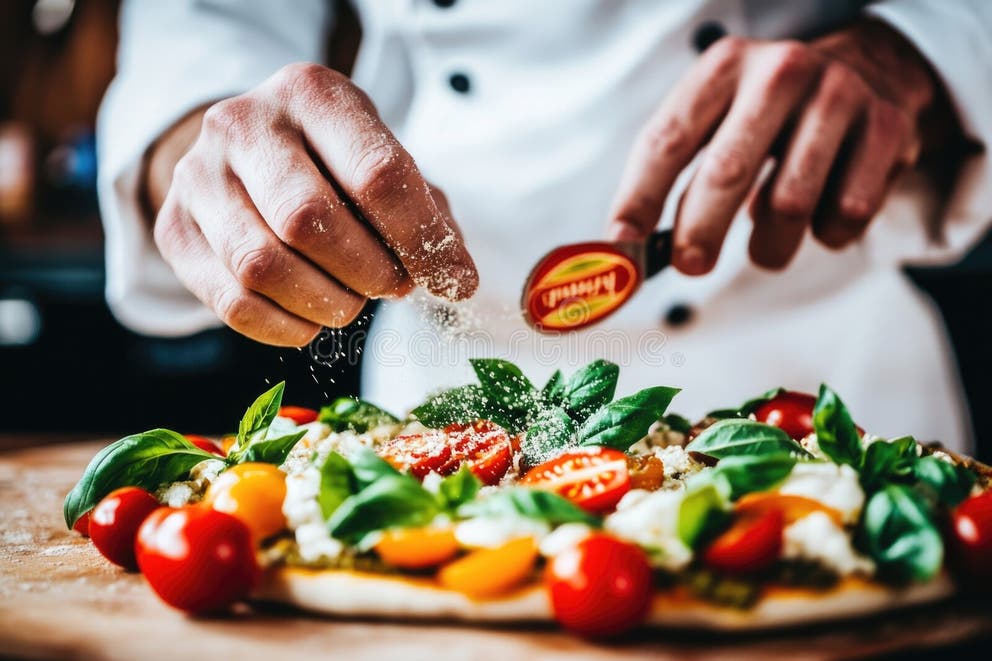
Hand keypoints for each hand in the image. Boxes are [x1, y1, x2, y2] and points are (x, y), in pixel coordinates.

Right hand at [147, 63, 477, 346]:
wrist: (245, 150)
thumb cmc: (331, 161)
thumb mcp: (382, 160)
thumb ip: (424, 214)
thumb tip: (454, 279)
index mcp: (312, 94)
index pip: (376, 174)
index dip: (421, 240)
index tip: (452, 280)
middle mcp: (244, 124)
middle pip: (309, 220)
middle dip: (370, 272)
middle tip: (394, 286)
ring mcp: (199, 176)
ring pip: (262, 266)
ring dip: (327, 303)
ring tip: (353, 301)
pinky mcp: (175, 229)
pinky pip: (231, 302)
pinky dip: (286, 328)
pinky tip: (312, 319)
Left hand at [608, 21, 944, 272]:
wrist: (869, 68)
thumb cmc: (769, 111)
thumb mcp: (717, 115)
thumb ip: (674, 173)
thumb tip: (630, 249)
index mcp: (723, 67)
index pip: (668, 140)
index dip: (639, 197)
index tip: (621, 245)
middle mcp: (780, 73)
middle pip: (728, 171)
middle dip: (700, 232)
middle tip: (690, 266)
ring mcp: (838, 97)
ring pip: (790, 204)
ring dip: (769, 245)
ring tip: (766, 245)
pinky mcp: (886, 128)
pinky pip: (846, 211)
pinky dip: (826, 234)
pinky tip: (821, 216)